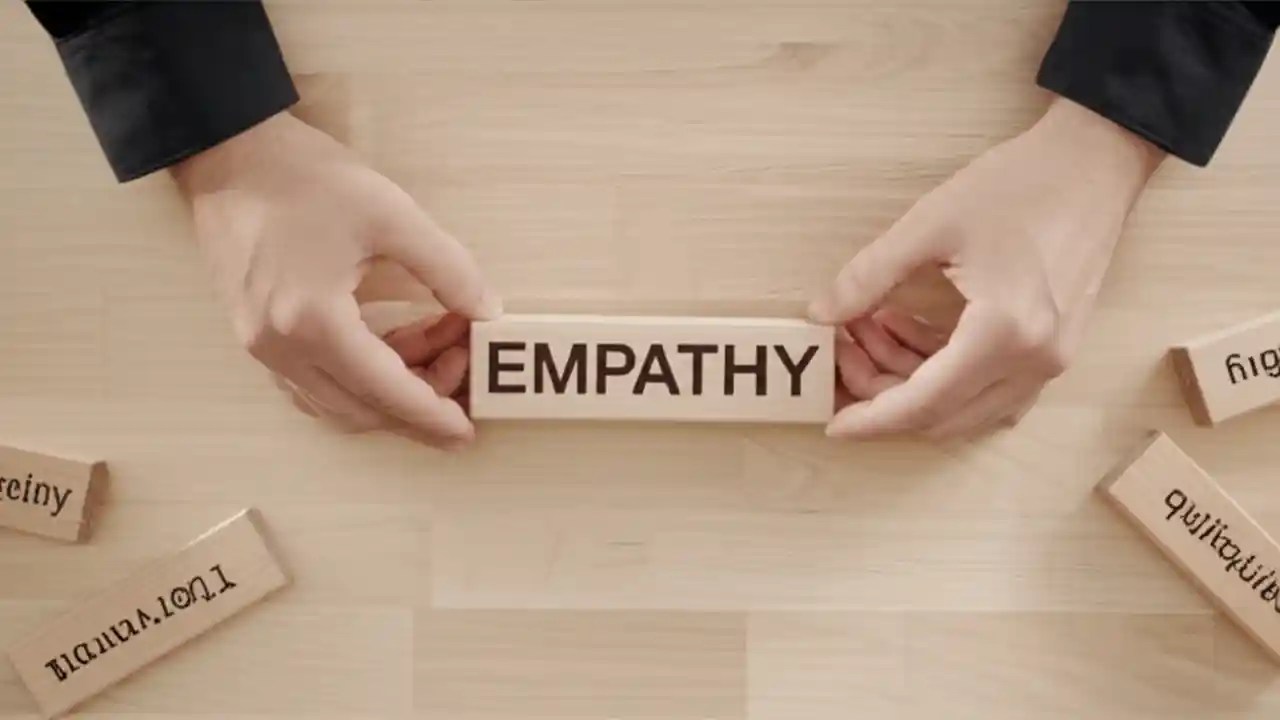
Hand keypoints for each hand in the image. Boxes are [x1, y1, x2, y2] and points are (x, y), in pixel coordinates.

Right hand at [172, 113, 499, 448]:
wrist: (227, 152)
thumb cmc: (305, 177)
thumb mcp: (393, 215)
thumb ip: (448, 269)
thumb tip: (486, 312)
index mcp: (313, 322)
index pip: (385, 390)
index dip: (431, 414)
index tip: (466, 431)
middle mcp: (279, 347)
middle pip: (359, 409)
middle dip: (417, 404)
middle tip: (463, 372)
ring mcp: (260, 345)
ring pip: (334, 402)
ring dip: (388, 393)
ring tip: (437, 353)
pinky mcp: (254, 334)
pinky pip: (310, 384)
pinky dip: (355, 382)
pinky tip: (391, 354)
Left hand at [810, 98, 1164, 439]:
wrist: (1095, 162)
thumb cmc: (1019, 184)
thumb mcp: (928, 225)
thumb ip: (868, 276)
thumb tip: (821, 315)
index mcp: (1004, 333)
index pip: (924, 403)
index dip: (872, 418)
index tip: (833, 423)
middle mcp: (1034, 361)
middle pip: (943, 416)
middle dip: (883, 395)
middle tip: (841, 353)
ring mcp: (1051, 361)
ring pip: (964, 407)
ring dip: (910, 383)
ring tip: (868, 327)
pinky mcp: (1053, 349)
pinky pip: (988, 387)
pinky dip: (942, 373)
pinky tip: (907, 328)